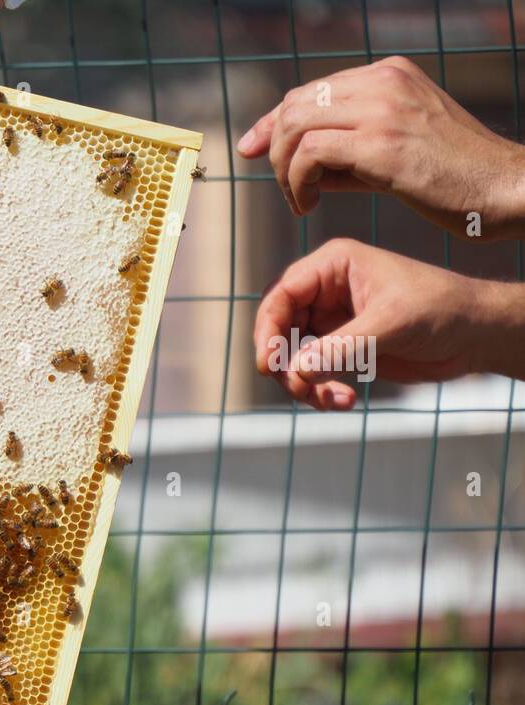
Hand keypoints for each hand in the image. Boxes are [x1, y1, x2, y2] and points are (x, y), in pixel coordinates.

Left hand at [238, 56, 524, 238]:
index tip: (250, 150)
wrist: (502, 188)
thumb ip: (345, 149)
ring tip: (300, 201)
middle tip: (286, 189)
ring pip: (295, 126)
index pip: (309, 90)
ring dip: (282, 170)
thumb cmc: (450, 178)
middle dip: (272, 148)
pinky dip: (296, 183)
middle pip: (294, 105)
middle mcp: (383, 82)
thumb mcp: (392, 150)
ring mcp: (382, 109)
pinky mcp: (380, 144)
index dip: (271, 122)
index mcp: (388, 75)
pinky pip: (309, 154)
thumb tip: (293, 164)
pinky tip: (309, 205)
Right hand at [253, 238, 522, 409]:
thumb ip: (341, 348)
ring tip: (330, 401)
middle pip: (278, 328)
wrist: (475, 334)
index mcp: (334, 266)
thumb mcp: (391, 325)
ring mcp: (330, 320)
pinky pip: (310, 373)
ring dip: (302, 384)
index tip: (268, 366)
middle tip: (300, 391)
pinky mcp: (339, 348)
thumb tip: (296, 371)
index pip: (282, 294)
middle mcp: (325, 290)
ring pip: (290, 356)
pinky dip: (318, 391)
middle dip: (284, 364)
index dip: (267, 330)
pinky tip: (345, 400)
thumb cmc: (441, 311)